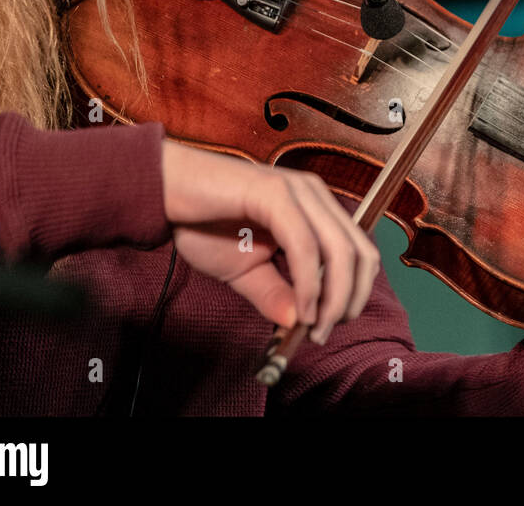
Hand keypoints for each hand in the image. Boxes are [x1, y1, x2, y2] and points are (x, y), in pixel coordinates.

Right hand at [160, 140, 379, 342]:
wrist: (162, 192)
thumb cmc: (201, 225)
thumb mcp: (245, 272)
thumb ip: (276, 294)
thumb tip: (302, 322)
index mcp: (316, 209)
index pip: (360, 253)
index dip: (354, 294)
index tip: (328, 327)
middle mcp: (315, 196)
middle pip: (361, 253)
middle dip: (350, 300)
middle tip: (324, 333)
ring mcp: (299, 191)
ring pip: (340, 250)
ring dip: (333, 297)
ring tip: (314, 326)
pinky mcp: (276, 193)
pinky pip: (305, 245)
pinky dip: (309, 282)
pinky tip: (300, 307)